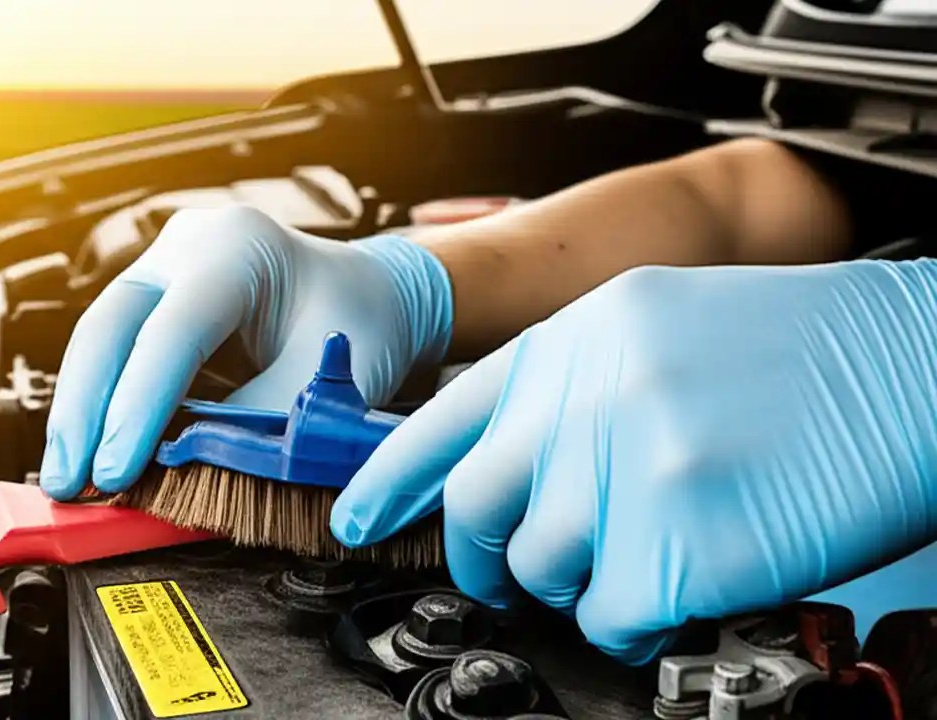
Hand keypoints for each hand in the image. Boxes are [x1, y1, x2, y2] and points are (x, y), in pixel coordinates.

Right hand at [40, 205, 451, 498]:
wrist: (372, 295)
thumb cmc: (362, 325)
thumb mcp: (331, 377)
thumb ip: (262, 423)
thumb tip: (187, 470)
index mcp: (241, 246)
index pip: (174, 331)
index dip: (139, 406)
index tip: (117, 471)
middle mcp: (189, 244)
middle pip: (111, 326)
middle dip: (85, 411)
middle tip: (69, 482)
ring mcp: (164, 266)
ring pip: (99, 339)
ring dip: (80, 413)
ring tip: (68, 480)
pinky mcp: (153, 298)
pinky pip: (113, 350)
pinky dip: (99, 404)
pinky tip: (89, 453)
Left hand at [331, 260, 936, 663]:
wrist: (912, 365)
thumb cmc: (799, 354)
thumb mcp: (658, 334)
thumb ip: (574, 389)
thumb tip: (514, 465)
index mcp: (574, 340)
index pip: (444, 419)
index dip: (389, 478)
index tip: (355, 521)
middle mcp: (584, 395)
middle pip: (476, 506)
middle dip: (488, 556)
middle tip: (516, 576)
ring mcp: (625, 466)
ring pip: (539, 566)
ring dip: (574, 584)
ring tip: (633, 565)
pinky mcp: (675, 539)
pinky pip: (607, 613)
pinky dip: (628, 618)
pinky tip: (673, 587)